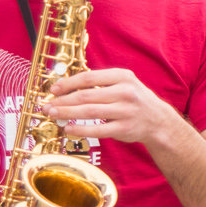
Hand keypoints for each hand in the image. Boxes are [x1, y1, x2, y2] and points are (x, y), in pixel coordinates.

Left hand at [44, 68, 171, 145]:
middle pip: (86, 96)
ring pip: (89, 112)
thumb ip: (100, 83)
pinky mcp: (124, 128)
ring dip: (67, 113)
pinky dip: (80, 129)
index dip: (68, 83)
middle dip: (63, 101)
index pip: (88, 78)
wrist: (158, 120)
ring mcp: (126, 111)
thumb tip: (66, 88)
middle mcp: (126, 92)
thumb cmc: (134, 100)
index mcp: (123, 77)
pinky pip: (97, 129)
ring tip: (53, 114)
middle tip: (47, 105)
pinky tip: (68, 128)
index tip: (53, 89)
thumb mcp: (123, 84)